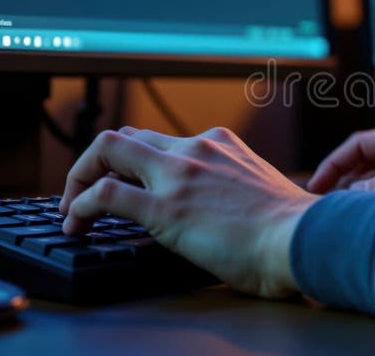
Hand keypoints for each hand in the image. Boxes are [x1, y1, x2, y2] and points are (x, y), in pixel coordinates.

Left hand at [59, 126, 319, 298]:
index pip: (164, 139)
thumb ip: (233, 186)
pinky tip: (78, 223)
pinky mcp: (166, 207)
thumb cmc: (291, 227)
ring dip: (80, 176)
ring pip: (107, 149)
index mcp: (221, 144)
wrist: (301, 238)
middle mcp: (196, 149)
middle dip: (100, 162)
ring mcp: (179, 174)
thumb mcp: (258, 188)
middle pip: (129, 136)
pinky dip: (81, 205)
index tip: (128, 180)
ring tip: (73, 205)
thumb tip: (222, 208)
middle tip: (89, 191)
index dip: (136, 159)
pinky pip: (106, 195)